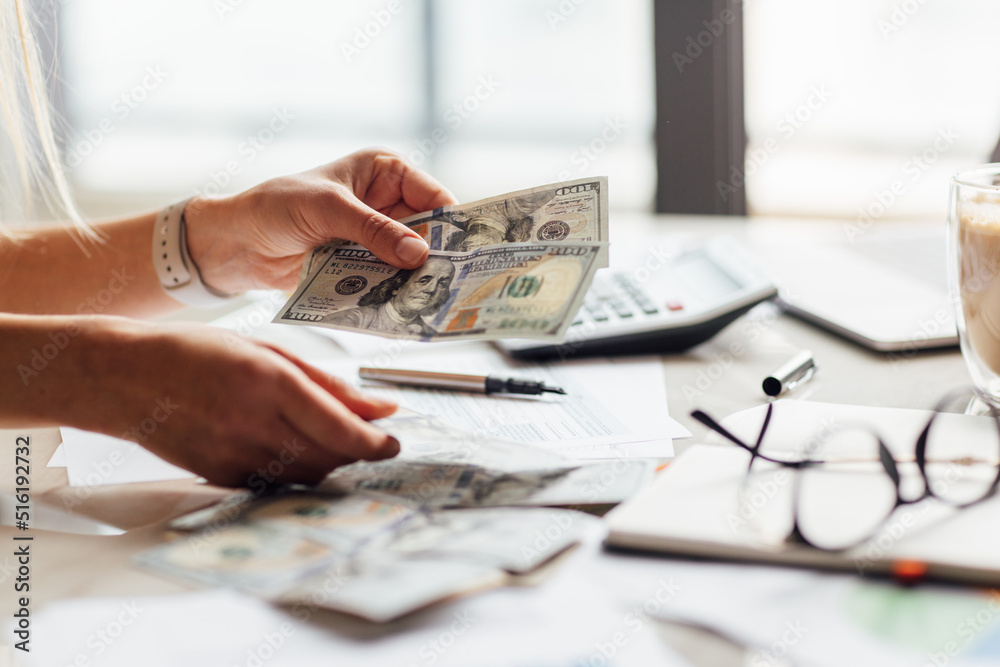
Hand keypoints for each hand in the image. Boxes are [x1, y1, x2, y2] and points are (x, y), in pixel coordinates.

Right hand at [65, 318, 399, 487]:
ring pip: (307, 475)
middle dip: (356, 452)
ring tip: (330, 439)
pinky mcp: (220, 476)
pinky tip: (291, 447)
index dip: (374, 443)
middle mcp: (252, 423)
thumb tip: (380, 406)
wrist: (124, 379)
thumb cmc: (196, 353)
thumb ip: (327, 382)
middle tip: (367, 438)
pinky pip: (277, 482)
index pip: (339, 429)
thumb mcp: (267, 350)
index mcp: (268, 382)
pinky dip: (296, 469)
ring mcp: (234, 455)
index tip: (394, 443)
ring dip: (330, 462)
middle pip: (329, 458)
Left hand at [184, 148, 457, 293]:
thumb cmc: (274, 207)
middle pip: (428, 234)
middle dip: (438, 257)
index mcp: (385, 173)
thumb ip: (374, 230)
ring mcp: (375, 238)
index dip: (454, 223)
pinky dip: (395, 294)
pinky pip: (388, 281)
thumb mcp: (327, 210)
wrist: (234, 245)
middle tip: (455, 284)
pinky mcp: (362, 268)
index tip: (470, 251)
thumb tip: (418, 253)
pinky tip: (405, 310)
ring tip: (435, 302)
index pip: (434, 195)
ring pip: (410, 261)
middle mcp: (386, 204)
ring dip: (417, 281)